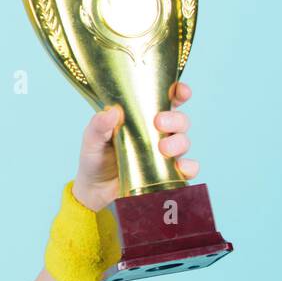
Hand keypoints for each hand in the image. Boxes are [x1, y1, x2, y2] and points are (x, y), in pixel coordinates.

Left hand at [71, 81, 195, 212]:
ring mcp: (165, 153)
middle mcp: (157, 132)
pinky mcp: (168, 173)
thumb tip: (112, 112)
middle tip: (159, 123)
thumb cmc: (95, 157)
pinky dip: (189, 167)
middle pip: (180, 120)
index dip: (179, 92)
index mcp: (141, 116)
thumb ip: (98, 126)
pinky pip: (188, 168)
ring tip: (163, 148)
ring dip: (179, 142)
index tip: (181, 91)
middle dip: (175, 119)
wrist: (94, 190)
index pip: (166, 99)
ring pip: (184, 141)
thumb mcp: (91, 139)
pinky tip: (181, 168)